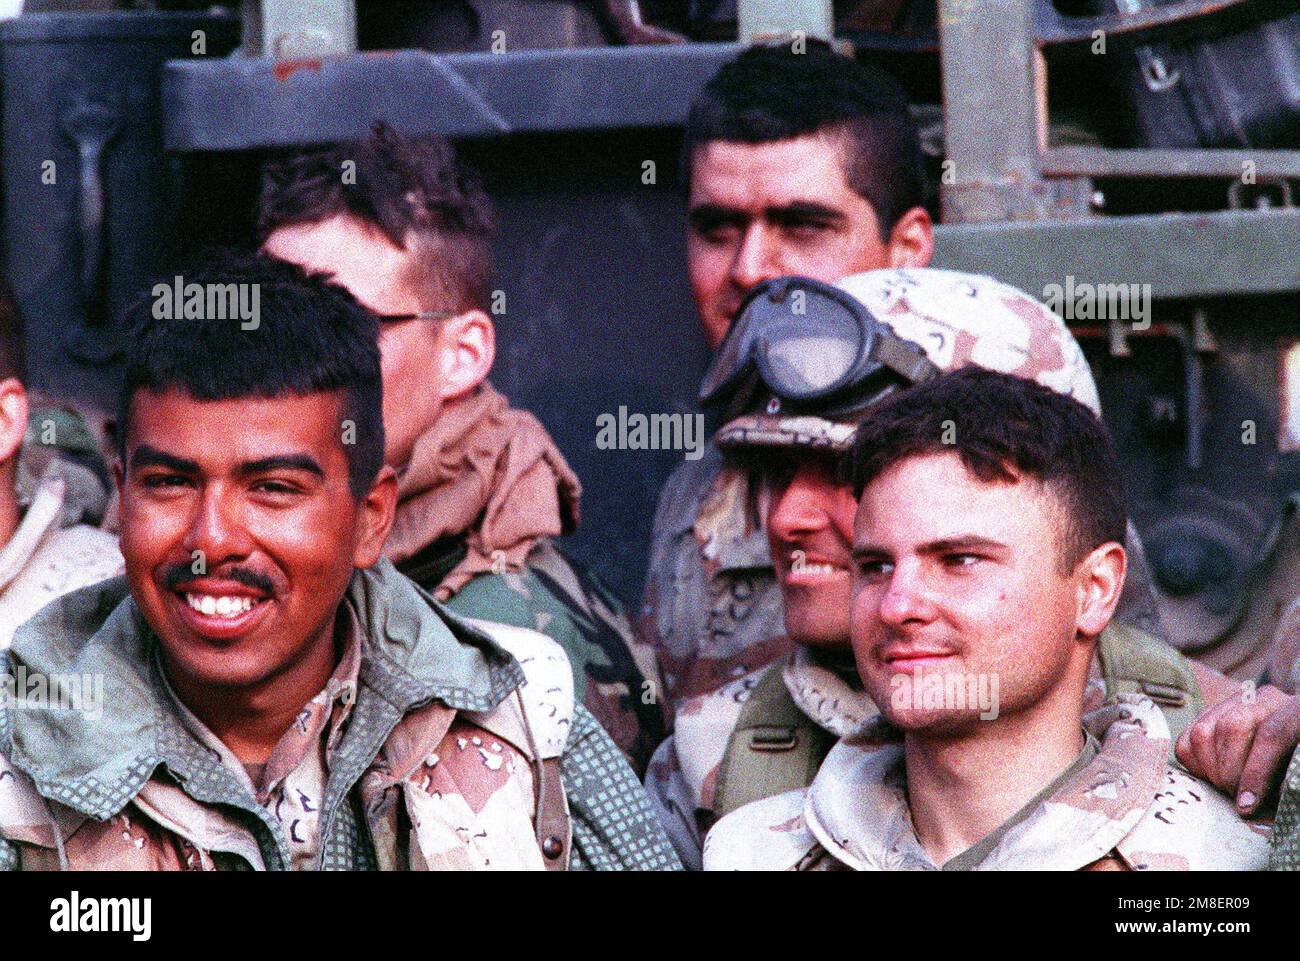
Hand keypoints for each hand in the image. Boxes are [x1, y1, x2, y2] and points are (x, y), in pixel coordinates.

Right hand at [1176, 682, 1299, 815]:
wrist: (1290, 747)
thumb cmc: (1296, 768)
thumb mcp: (1298, 771)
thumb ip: (1289, 780)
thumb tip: (1256, 800)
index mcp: (1296, 710)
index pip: (1272, 733)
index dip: (1256, 773)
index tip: (1247, 805)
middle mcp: (1261, 698)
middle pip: (1232, 727)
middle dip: (1229, 771)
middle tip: (1235, 797)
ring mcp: (1232, 702)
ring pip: (1203, 731)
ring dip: (1211, 769)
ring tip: (1226, 788)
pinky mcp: (1209, 713)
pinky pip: (1186, 739)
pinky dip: (1194, 764)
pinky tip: (1213, 776)